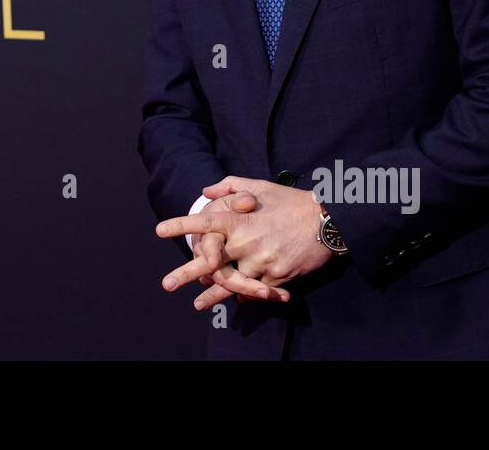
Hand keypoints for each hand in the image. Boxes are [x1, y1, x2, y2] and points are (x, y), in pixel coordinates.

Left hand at [157, 176, 334, 308]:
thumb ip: (231, 186)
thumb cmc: (291, 201)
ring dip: (213, 294)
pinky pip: (256, 289)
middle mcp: (247, 241)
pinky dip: (244, 295)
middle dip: (186, 272)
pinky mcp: (277, 277)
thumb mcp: (261, 185)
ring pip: (231, 282)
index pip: (205, 222)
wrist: (327, 220)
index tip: (160, 230)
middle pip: (211, 262)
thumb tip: (206, 191)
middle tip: (166, 284)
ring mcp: (262, 261)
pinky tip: (235, 301)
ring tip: (197, 304)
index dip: (181, 225)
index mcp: (240, 218)